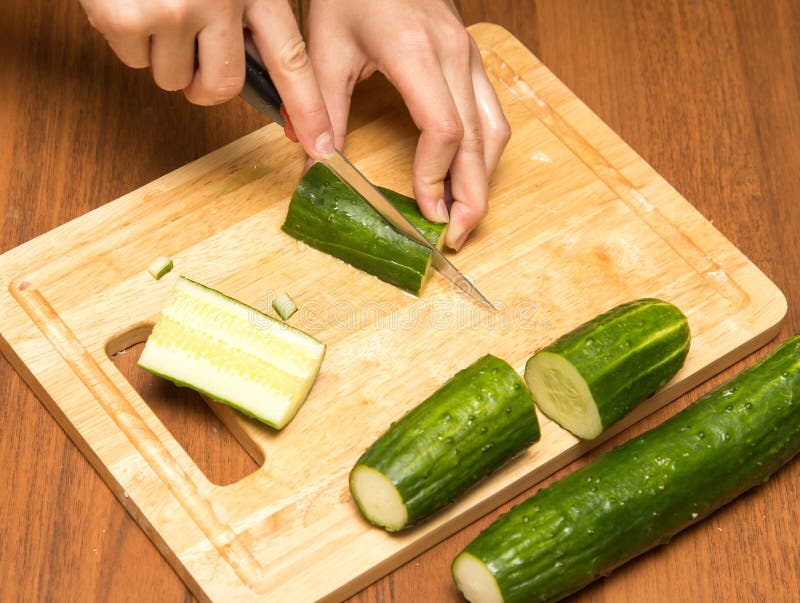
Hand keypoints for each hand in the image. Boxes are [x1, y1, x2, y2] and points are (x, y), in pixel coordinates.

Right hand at [79, 0, 334, 158]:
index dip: (307, 108)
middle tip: (190, 53)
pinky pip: (134, 62)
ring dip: (164, 55)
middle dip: (204, 83)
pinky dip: (130, 40)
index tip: (321, 147)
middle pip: (221, 87)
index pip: (291, 60)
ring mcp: (172, 11)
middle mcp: (219, 0)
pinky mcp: (127, 19)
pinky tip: (131, 1)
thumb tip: (258, 71)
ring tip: (157, 6)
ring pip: (173, 79)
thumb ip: (249, 12)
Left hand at [307, 0, 509, 249]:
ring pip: (494, 131)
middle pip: (479, 141)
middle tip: (457, 236)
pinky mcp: (473, 60)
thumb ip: (323, 108)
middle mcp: (455, 55)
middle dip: (471, 196)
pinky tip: (467, 175)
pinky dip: (484, 154)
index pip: (443, 129)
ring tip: (465, 214)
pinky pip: (491, 115)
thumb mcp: (325, 49)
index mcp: (416, 52)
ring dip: (484, 179)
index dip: (435, 176)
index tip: (423, 211)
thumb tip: (320, 163)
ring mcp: (470, 56)